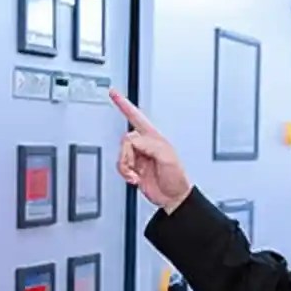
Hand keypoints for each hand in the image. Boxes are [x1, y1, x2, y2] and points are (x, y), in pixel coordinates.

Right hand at [110, 88, 192, 213]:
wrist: (173, 197)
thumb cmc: (176, 177)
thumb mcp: (166, 156)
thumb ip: (148, 144)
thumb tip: (133, 142)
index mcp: (153, 137)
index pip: (136, 116)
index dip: (124, 104)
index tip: (113, 93)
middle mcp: (144, 144)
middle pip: (124, 141)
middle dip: (127, 155)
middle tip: (137, 166)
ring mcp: (138, 157)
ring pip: (120, 155)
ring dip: (127, 166)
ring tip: (137, 174)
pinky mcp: (133, 168)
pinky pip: (120, 166)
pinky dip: (125, 173)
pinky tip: (135, 178)